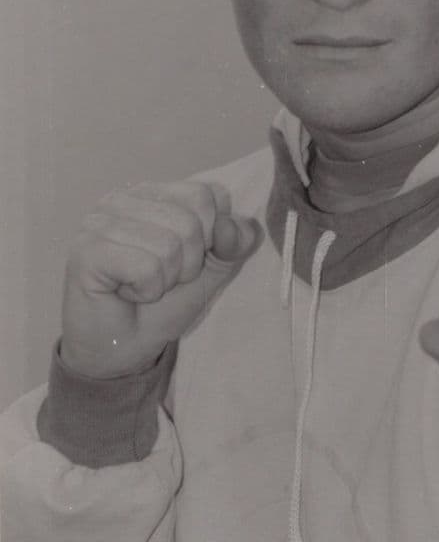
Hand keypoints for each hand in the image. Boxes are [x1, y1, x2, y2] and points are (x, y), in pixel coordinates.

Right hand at [60, 180, 260, 377]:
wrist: (123, 348)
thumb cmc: (161, 304)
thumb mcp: (211, 268)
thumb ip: (234, 243)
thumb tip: (246, 229)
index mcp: (152, 193)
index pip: (206, 194)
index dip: (212, 236)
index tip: (186, 260)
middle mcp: (122, 198)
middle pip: (191, 221)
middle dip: (188, 264)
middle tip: (160, 278)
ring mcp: (99, 221)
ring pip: (170, 245)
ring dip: (166, 280)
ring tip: (142, 286)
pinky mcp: (87, 250)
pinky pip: (147, 267)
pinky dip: (147, 290)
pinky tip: (125, 293)